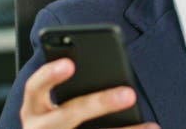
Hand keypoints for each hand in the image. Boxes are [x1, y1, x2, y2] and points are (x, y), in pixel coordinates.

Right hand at [20, 58, 158, 128]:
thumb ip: (75, 87)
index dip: (49, 75)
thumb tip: (113, 72)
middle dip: (99, 103)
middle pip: (68, 115)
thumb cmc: (58, 120)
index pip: (35, 87)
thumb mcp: (58, 104)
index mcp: (33, 109)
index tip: (69, 63)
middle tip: (129, 93)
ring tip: (152, 126)